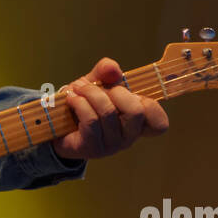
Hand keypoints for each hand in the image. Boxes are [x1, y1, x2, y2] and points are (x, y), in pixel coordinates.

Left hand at [52, 57, 168, 160]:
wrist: (58, 123)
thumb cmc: (85, 102)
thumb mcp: (97, 82)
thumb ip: (107, 71)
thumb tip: (113, 68)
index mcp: (137, 122)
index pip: (159, 123)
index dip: (151, 105)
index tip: (131, 92)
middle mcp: (128, 137)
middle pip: (136, 112)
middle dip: (115, 91)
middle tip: (98, 87)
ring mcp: (111, 145)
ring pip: (108, 113)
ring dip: (90, 93)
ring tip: (78, 88)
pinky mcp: (92, 148)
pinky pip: (90, 120)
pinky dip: (79, 103)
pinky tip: (72, 98)